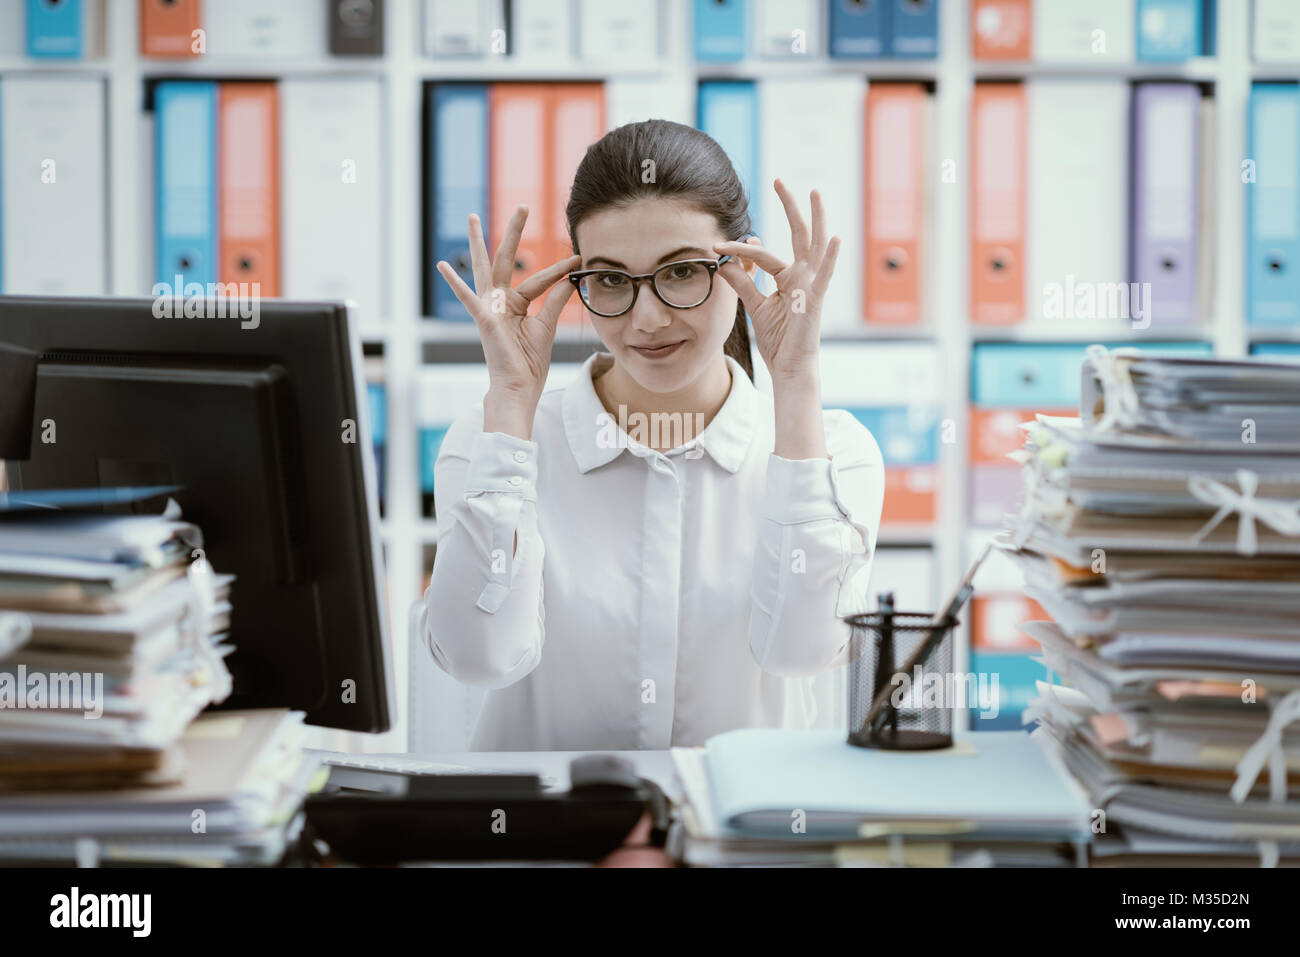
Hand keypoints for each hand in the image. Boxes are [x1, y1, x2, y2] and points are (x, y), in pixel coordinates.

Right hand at [437, 205, 579, 407]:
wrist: (519, 388)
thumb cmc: (529, 363)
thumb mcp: (546, 326)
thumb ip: (554, 301)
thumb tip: (570, 278)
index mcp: (515, 304)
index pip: (538, 279)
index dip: (559, 269)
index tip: (578, 256)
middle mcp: (500, 301)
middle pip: (507, 259)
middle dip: (514, 232)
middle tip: (523, 205)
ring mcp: (489, 308)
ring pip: (486, 267)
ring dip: (479, 241)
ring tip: (472, 216)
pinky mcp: (483, 319)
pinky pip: (468, 298)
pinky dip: (455, 283)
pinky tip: (442, 265)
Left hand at [713, 179, 839, 383]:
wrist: (789, 367)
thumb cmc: (778, 340)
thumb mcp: (754, 306)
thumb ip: (742, 283)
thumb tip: (724, 263)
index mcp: (788, 277)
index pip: (761, 254)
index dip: (739, 250)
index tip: (717, 246)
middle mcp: (802, 275)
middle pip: (797, 234)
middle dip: (789, 206)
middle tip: (779, 180)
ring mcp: (811, 284)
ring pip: (814, 245)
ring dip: (814, 218)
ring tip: (814, 193)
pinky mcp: (815, 299)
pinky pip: (824, 276)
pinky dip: (830, 257)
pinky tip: (834, 238)